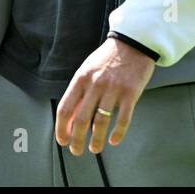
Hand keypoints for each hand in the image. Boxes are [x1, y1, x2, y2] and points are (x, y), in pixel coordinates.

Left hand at [55, 37, 156, 155]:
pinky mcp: (131, 93)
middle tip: (76, 150)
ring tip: (95, 148)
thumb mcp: (87, 71)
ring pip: (101, 122)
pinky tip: (114, 140)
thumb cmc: (107, 59)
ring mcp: (114, 89)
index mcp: (81, 79)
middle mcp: (95, 85)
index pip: (65, 109)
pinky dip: (118, 133)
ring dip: (96, 140)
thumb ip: (78, 94)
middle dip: (77, 140)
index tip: (63, 140)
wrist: (133, 43)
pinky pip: (123, 118)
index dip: (62, 129)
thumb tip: (69, 119)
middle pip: (81, 120)